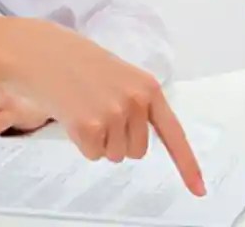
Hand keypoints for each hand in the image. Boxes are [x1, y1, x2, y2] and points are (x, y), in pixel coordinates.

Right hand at [10, 21, 206, 196]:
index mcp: (148, 88)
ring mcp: (113, 115)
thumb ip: (138, 104)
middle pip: (138, 151)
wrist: (44, 53)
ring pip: (114, 155)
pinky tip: (74, 116)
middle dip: (118, 138)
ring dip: (99, 140)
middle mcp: (136, 102)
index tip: (199, 189)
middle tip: (98, 110)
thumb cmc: (80, 64)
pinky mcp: (89, 127)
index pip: (174, 134)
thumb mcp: (122, 77)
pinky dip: (82, 143)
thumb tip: (141, 142)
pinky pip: (94, 155)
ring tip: (85, 109)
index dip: (188, 165)